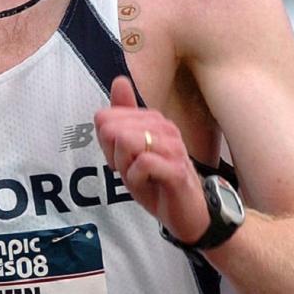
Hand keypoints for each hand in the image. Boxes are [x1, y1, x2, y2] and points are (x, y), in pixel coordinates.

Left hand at [94, 76, 209, 244]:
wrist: (188, 214)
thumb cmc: (158, 182)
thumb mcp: (131, 151)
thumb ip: (122, 119)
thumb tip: (119, 80)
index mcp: (152, 120)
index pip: (105, 118)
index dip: (105, 144)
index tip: (121, 159)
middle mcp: (165, 127)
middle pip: (112, 129)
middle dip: (113, 156)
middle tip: (130, 170)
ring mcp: (173, 147)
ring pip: (126, 142)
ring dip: (125, 167)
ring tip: (140, 177)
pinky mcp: (176, 168)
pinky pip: (142, 163)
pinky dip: (135, 178)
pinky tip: (147, 183)